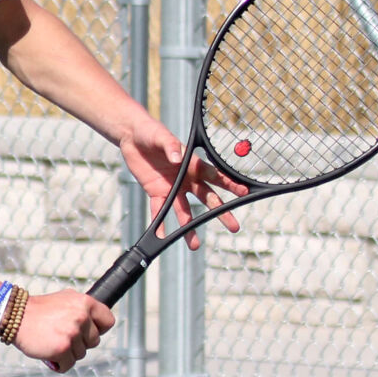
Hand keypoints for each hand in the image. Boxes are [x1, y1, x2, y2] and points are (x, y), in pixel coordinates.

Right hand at [14, 289, 113, 371]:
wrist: (15, 316)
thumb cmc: (38, 309)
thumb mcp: (65, 298)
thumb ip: (82, 307)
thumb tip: (97, 319)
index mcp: (85, 303)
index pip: (108, 321)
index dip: (98, 329)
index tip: (87, 331)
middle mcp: (81, 317)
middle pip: (94, 341)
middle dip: (79, 343)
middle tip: (61, 336)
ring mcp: (72, 333)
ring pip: (80, 354)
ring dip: (67, 353)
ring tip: (51, 342)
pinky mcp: (62, 349)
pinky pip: (68, 364)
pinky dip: (59, 363)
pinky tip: (49, 354)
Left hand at [119, 121, 247, 248]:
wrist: (133, 137)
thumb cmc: (152, 132)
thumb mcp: (162, 136)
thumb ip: (172, 146)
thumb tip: (178, 157)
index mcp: (193, 164)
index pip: (215, 175)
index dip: (230, 184)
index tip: (244, 193)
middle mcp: (186, 179)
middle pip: (207, 198)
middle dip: (220, 212)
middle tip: (234, 226)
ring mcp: (172, 187)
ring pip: (185, 210)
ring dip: (190, 227)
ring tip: (195, 244)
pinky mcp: (156, 192)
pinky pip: (158, 210)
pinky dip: (160, 223)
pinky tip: (163, 236)